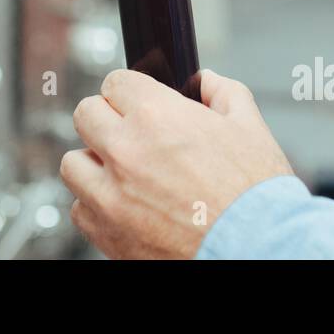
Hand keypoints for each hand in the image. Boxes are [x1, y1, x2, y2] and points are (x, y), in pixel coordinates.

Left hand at [61, 68, 292, 258]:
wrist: (258, 253)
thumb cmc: (256, 196)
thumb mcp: (250, 127)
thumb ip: (223, 91)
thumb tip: (205, 80)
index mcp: (156, 116)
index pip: (115, 82)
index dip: (130, 91)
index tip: (137, 103)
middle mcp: (125, 151)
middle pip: (86, 114)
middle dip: (107, 119)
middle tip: (129, 134)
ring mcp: (111, 195)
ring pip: (74, 162)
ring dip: (95, 162)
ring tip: (123, 172)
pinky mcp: (107, 233)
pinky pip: (80, 208)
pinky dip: (97, 205)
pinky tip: (125, 206)